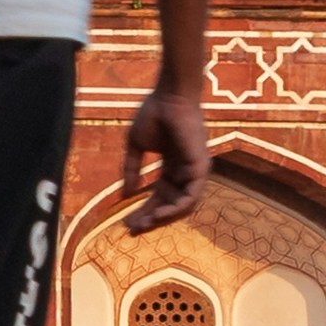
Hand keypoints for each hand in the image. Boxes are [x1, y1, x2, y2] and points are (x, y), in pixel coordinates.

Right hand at [114, 75, 210, 227]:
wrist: (169, 96)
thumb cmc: (154, 113)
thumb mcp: (136, 146)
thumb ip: (132, 170)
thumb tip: (126, 195)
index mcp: (171, 167)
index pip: (158, 197)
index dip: (142, 210)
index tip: (125, 222)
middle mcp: (184, 172)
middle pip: (168, 205)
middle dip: (150, 218)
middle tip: (132, 229)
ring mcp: (194, 171)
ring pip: (182, 206)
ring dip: (162, 218)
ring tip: (144, 224)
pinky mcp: (201, 168)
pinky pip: (191, 197)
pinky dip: (175, 209)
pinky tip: (158, 215)